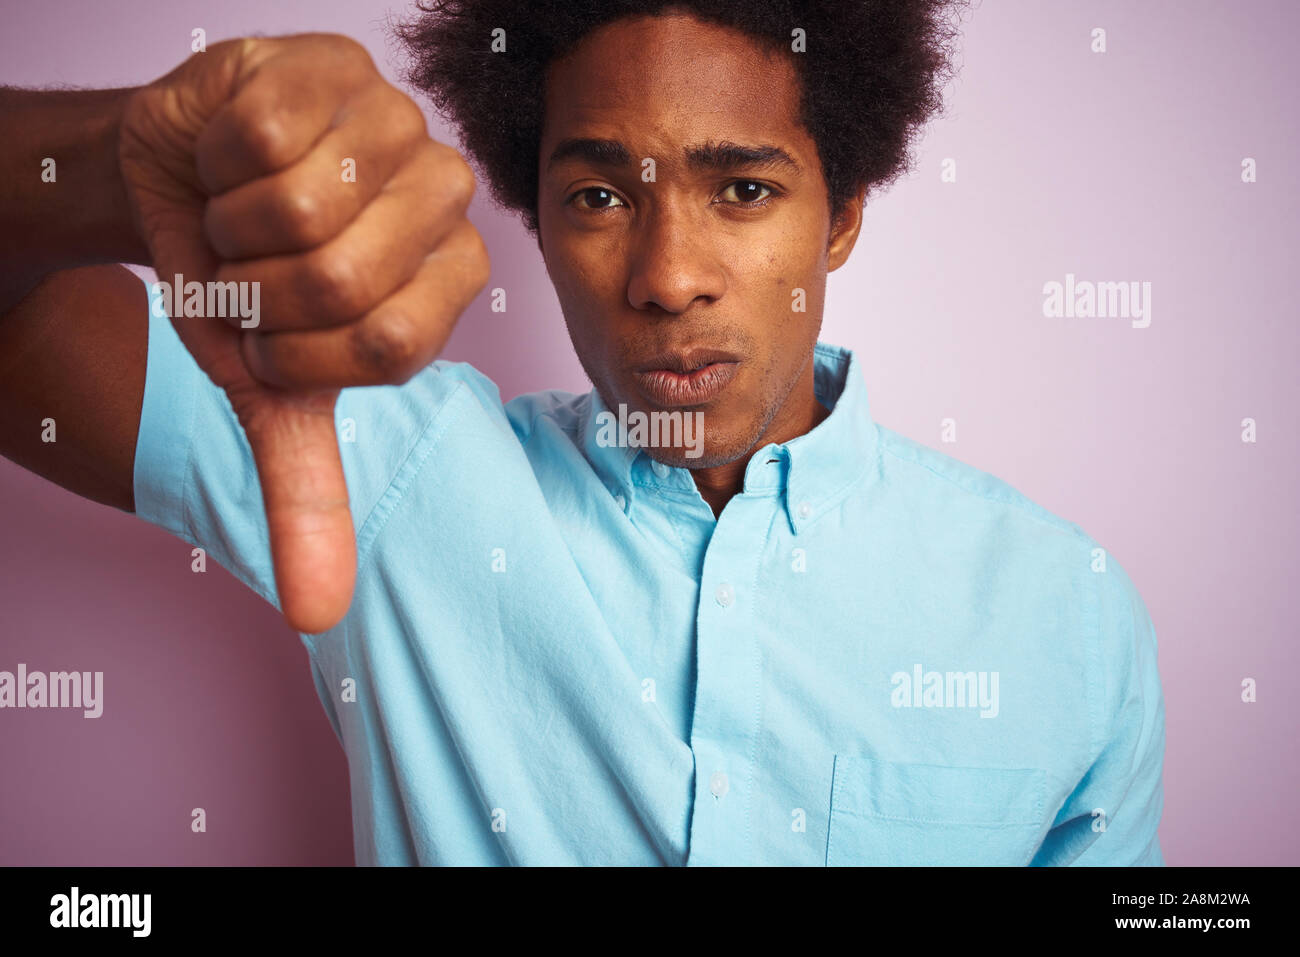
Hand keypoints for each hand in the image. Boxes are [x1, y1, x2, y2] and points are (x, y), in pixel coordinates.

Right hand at [118, 33, 488, 633]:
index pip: (391, 346)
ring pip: (305, 210)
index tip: (273, 333)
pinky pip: (264, 135)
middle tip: (249, 270)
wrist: (183, 183)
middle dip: (257, 293)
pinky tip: (235, 155)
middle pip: (345, 280)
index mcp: (454, 280)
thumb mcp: (274, 394)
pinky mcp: (340, 64)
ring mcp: (403, 123)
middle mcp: (450, 198)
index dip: (299, 353)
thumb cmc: (244, 282)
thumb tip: (318, 615)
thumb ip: (308, 493)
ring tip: (243, 212)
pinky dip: (217, 161)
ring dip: (232, 228)